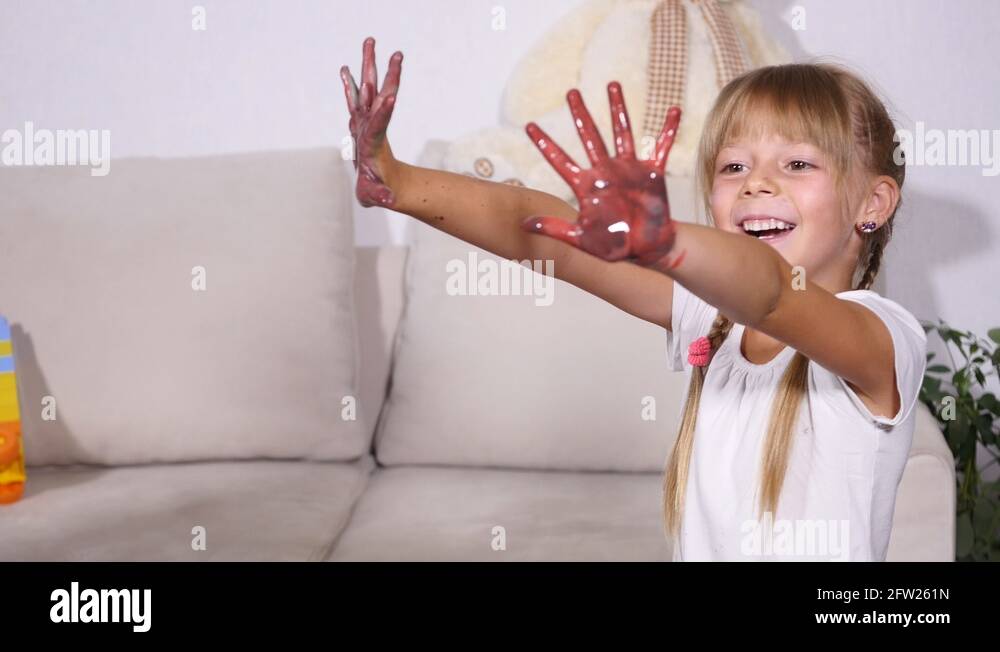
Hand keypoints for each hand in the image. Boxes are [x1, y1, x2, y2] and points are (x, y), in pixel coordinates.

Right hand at [339, 36, 402, 207]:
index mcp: (375, 145)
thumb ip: (381, 196)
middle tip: (396, 52)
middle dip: (386, 75)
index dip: (384, 112)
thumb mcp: (378, 197)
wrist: (389, 185)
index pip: (380, 126)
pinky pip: (354, 101)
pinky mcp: (360, 124)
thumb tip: (388, 201)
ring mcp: (367, 123)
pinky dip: (349, 85)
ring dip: (368, 67)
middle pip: (380, 97)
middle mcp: (373, 128)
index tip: (392, 95)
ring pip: (367, 91)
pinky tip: (346, 69)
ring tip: (370, 42)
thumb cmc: (382, 192)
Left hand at [521, 82, 680, 265]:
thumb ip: (553, 228)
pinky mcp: (652, 173)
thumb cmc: (614, 246)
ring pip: (622, 132)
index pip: (560, 161)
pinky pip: (661, 146)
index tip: (529, 125)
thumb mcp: (580, 239)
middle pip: (589, 136)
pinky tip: (674, 110)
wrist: (646, 250)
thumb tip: (522, 223)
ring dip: (618, 109)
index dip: (545, 144)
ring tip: (612, 84)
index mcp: (586, 186)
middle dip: (580, 114)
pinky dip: (668, 130)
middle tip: (571, 91)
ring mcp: (629, 169)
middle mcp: (605, 172)